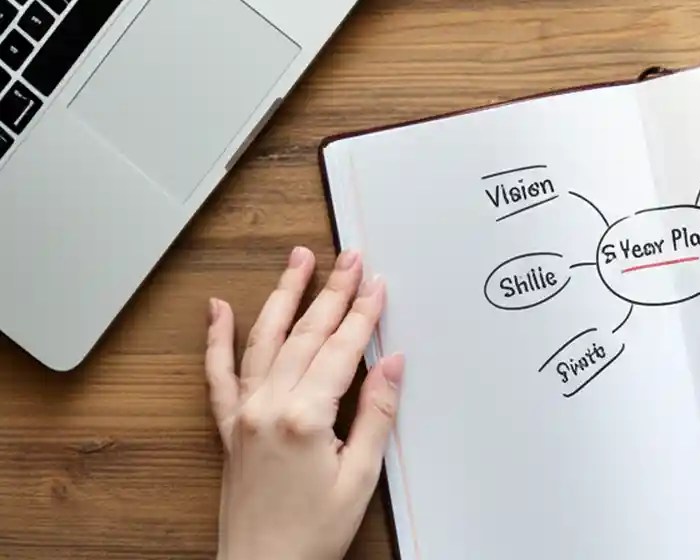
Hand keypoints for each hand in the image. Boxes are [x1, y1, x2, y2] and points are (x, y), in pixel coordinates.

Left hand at [205, 247, 403, 559]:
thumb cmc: (311, 535)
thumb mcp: (360, 477)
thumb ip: (376, 414)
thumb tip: (390, 363)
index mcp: (304, 418)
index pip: (341, 350)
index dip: (363, 314)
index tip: (376, 284)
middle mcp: (268, 407)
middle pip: (305, 334)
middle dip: (331, 291)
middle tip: (349, 258)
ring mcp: (244, 414)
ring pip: (264, 340)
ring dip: (283, 296)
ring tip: (297, 260)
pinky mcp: (229, 428)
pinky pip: (219, 375)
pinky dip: (218, 339)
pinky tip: (219, 310)